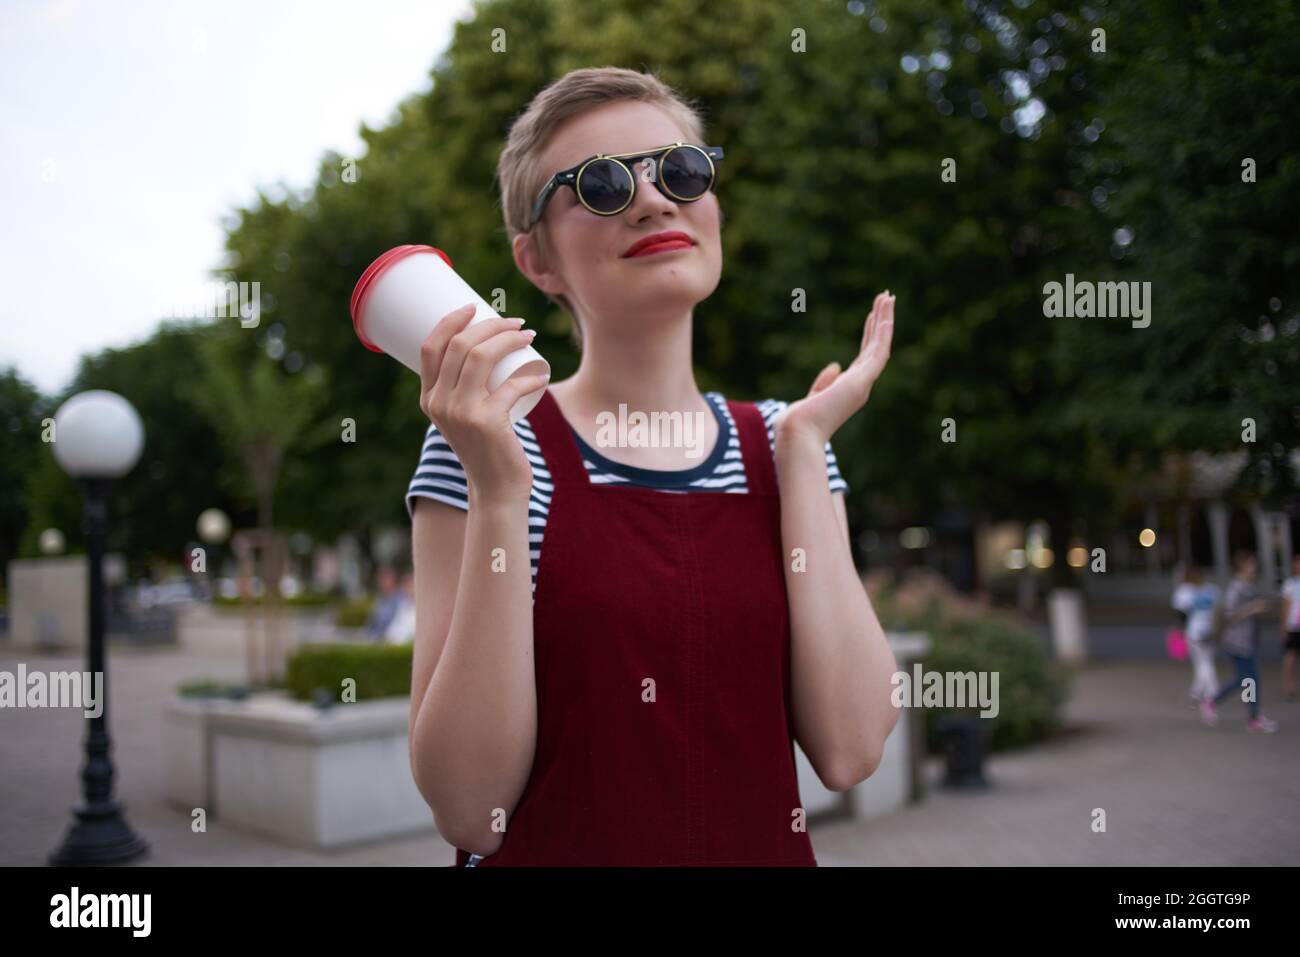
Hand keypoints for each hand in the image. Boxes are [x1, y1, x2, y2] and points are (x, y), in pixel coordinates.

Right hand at [419, 303, 547, 502]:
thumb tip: (486, 349)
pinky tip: (542, 375)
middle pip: (460, 345)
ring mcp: (461, 412)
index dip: (450, 320)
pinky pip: (511, 385)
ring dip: (509, 338)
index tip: (474, 306)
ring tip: (529, 336)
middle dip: (490, 324)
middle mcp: (439, 403)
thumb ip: (464, 390)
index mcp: (428, 398)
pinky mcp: (487, 422)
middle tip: (516, 323)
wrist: (495, 488)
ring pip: (480, 356)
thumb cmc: (486, 446)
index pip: (430, 347)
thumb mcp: (464, 417)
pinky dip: (530, 377)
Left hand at [773, 290, 895, 446]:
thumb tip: (835, 366)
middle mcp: (860, 385)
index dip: (870, 334)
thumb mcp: (814, 396)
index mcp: (850, 388)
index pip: (864, 355)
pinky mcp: (860, 382)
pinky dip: (883, 334)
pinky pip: (877, 353)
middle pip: (875, 346)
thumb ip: (824, 383)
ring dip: (884, 320)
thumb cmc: (800, 421)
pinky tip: (886, 316)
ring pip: (879, 346)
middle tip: (886, 298)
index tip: (872, 315)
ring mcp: (862, 384)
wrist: (797, 434)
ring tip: (887, 297)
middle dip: (880, 321)